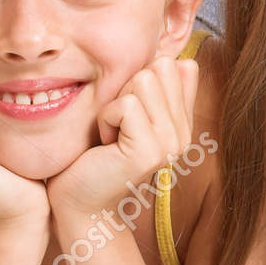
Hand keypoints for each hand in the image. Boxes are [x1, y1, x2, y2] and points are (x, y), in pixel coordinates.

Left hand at [45, 46, 200, 218]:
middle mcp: (183, 134)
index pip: (182, 66)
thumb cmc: (95, 157)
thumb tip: (181, 60)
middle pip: (161, 68)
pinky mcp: (149, 151)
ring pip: (144, 81)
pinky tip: (106, 143)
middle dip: (128, 88)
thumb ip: (157, 92)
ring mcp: (170, 144)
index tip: (129, 112)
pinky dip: (106, 118)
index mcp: (183, 124)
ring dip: (116, 103)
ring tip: (112, 133)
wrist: (82, 204)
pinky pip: (127, 105)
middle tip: (118, 124)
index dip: (144, 76)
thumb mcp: (130, 117)